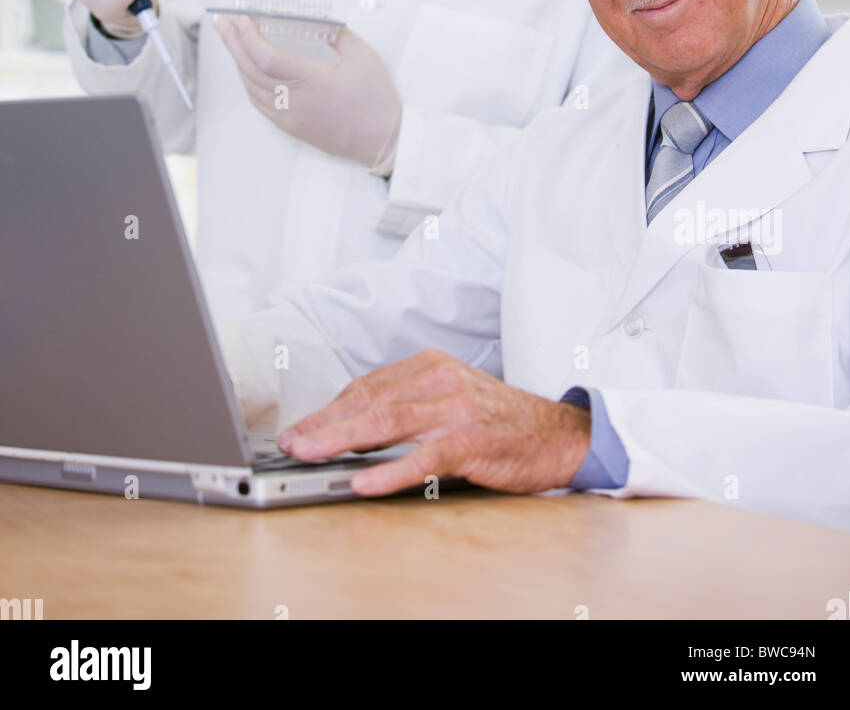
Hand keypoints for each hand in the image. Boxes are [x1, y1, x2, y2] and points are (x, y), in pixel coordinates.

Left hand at [213, 14, 401, 171]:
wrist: (381, 141)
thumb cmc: (375, 100)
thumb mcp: (362, 57)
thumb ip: (338, 35)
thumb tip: (320, 22)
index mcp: (312, 80)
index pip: (266, 56)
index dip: (249, 36)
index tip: (243, 18)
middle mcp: (294, 101)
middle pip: (251, 70)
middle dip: (234, 44)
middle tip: (222, 24)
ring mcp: (290, 116)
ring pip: (252, 88)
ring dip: (239, 63)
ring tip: (234, 42)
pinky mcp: (291, 127)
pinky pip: (260, 103)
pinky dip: (249, 83)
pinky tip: (248, 70)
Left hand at [277, 350, 591, 496]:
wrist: (557, 435)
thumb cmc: (499, 422)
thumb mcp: (450, 399)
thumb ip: (408, 405)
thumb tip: (351, 428)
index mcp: (430, 366)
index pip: (367, 386)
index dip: (329, 409)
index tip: (300, 428)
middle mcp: (440, 380)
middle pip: (369, 400)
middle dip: (323, 423)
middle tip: (291, 442)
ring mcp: (455, 409)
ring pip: (387, 422)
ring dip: (340, 440)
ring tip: (310, 456)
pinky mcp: (471, 442)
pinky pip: (422, 458)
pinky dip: (388, 472)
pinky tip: (363, 483)